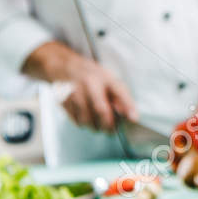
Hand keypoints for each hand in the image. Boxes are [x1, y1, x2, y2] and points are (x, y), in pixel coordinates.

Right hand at [23, 42, 138, 131]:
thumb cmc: (93, 77)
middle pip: (101, 110)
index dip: (128, 105)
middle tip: (111, 130)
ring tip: (97, 124)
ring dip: (94, 127)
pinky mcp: (63, 101)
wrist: (65, 67)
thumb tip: (132, 116)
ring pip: (86, 120)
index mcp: (104, 77)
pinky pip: (76, 121)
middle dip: (108, 125)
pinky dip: (83, 124)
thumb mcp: (110, 80)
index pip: (119, 91)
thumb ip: (122, 97)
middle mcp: (89, 83)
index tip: (134, 119)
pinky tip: (86, 117)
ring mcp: (74, 92)